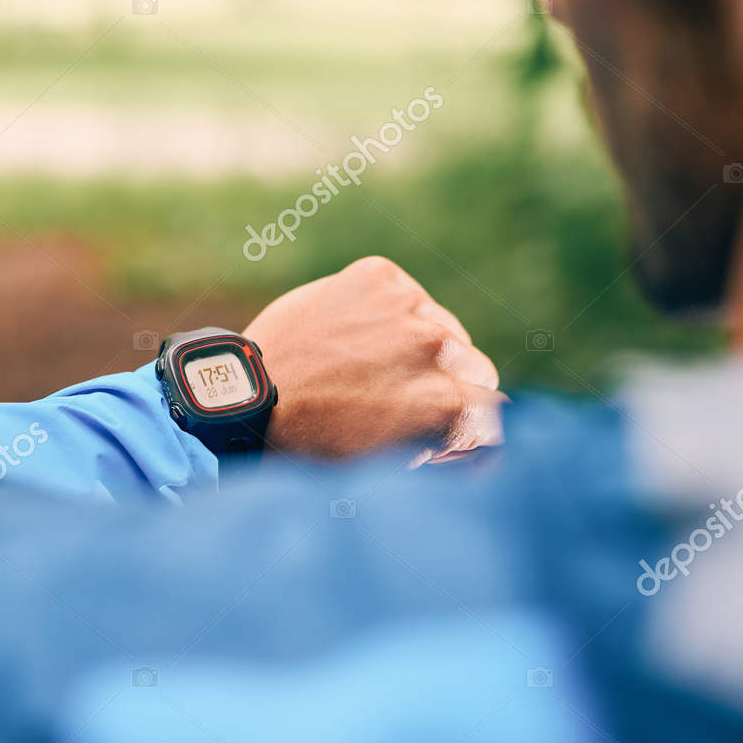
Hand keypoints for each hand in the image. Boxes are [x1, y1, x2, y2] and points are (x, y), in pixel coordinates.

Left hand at [242, 256, 505, 464]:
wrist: (247, 396)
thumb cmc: (314, 447)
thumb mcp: (389, 465)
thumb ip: (444, 446)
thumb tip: (485, 441)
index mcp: (446, 405)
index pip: (494, 414)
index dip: (470, 429)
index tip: (448, 437)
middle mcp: (436, 348)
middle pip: (477, 368)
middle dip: (452, 387)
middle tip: (405, 401)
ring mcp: (408, 306)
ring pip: (444, 328)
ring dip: (422, 348)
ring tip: (371, 368)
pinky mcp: (380, 276)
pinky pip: (407, 296)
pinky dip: (390, 312)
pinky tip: (355, 335)